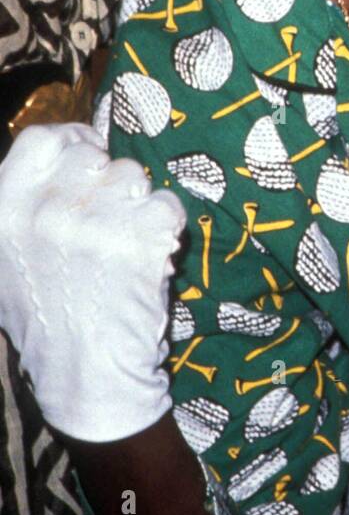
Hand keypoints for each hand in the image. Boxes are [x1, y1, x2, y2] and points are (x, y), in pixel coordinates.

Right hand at [0, 122, 186, 440]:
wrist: (85, 375)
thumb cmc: (44, 318)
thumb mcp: (2, 261)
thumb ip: (17, 205)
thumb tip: (56, 149)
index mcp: (5, 209)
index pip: (44, 139)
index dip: (73, 142)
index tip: (89, 155)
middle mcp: (46, 209)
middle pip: (93, 156)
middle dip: (106, 181)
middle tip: (107, 219)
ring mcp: (96, 222)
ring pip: (133, 177)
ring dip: (136, 204)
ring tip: (123, 245)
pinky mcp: (141, 238)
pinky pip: (166, 205)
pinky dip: (164, 228)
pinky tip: (147, 257)